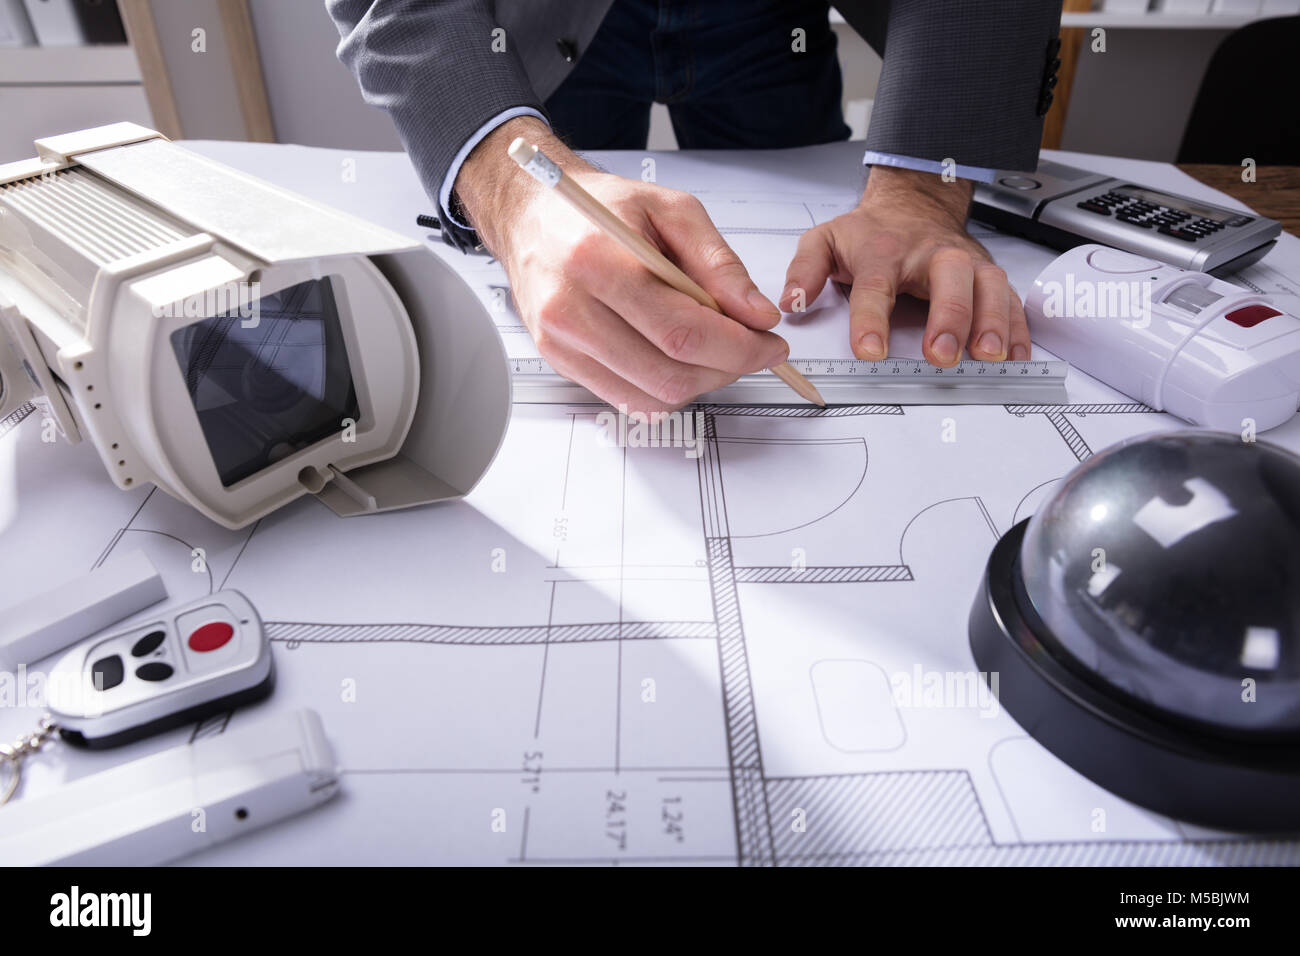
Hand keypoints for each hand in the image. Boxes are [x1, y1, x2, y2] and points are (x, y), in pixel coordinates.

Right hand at [456, 117, 788, 411]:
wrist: (533, 213)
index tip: (769, 343)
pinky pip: (627, 399)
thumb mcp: (671, 210)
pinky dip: (666, 389)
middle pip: (669, 372)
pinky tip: (680, 360)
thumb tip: (756, 314)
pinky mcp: (559, 361)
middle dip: (726, 368)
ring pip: (651, 396)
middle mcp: (571, 307)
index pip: (682, 331)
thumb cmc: (598, 206)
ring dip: (700, 383)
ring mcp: (561, 342)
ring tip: (716, 351)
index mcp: (599, 259)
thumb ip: (719, 264)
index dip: (738, 348)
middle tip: (751, 349)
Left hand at [779, 165, 1030, 366]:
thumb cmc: (870, 232)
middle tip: (942, 354)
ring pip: (988, 286)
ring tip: (989, 356)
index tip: (869, 349)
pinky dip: (1018, 328)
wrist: (912, 203)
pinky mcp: (987, 276)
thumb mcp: (826, 240)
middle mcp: (931, 254)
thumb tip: (791, 303)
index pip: (877, 284)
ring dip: (993, 321)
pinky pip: (1010, 299)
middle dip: (949, 317)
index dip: (871, 319)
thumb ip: (804, 270)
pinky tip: (1017, 356)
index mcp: (885, 250)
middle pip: (948, 279)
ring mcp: (966, 262)